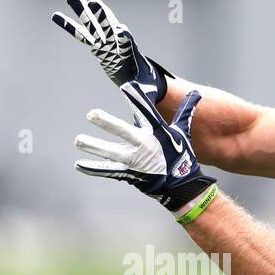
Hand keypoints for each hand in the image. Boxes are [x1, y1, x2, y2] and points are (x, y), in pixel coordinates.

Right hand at [51, 0, 170, 102]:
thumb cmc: (148, 88)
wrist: (146, 80)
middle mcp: (118, 45)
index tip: (121, 29)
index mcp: (131, 54)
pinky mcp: (98, 47)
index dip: (125, 36)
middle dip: (102, 15)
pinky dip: (70, 26)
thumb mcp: (146, 96)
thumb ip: (144, 105)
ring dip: (83, 12)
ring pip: (94, 25)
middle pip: (109, 26)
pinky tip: (56, 16)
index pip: (128, 42)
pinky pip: (82, 35)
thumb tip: (146, 123)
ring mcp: (107, 43)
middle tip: (93, 2)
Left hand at [74, 81, 215, 214]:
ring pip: (110, 153)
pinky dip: (93, 169)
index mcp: (156, 133)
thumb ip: (185, 112)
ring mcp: (134, 162)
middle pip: (122, 132)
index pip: (145, 112)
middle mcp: (143, 146)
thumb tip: (196, 94)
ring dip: (93, 147)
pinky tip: (78, 164)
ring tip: (78, 140)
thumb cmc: (180, 156)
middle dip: (107, 123)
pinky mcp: (127, 175)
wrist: (180, 187)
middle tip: (91, 114)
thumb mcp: (182, 133)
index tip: (127, 87)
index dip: (136, 99)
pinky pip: (107, 171)